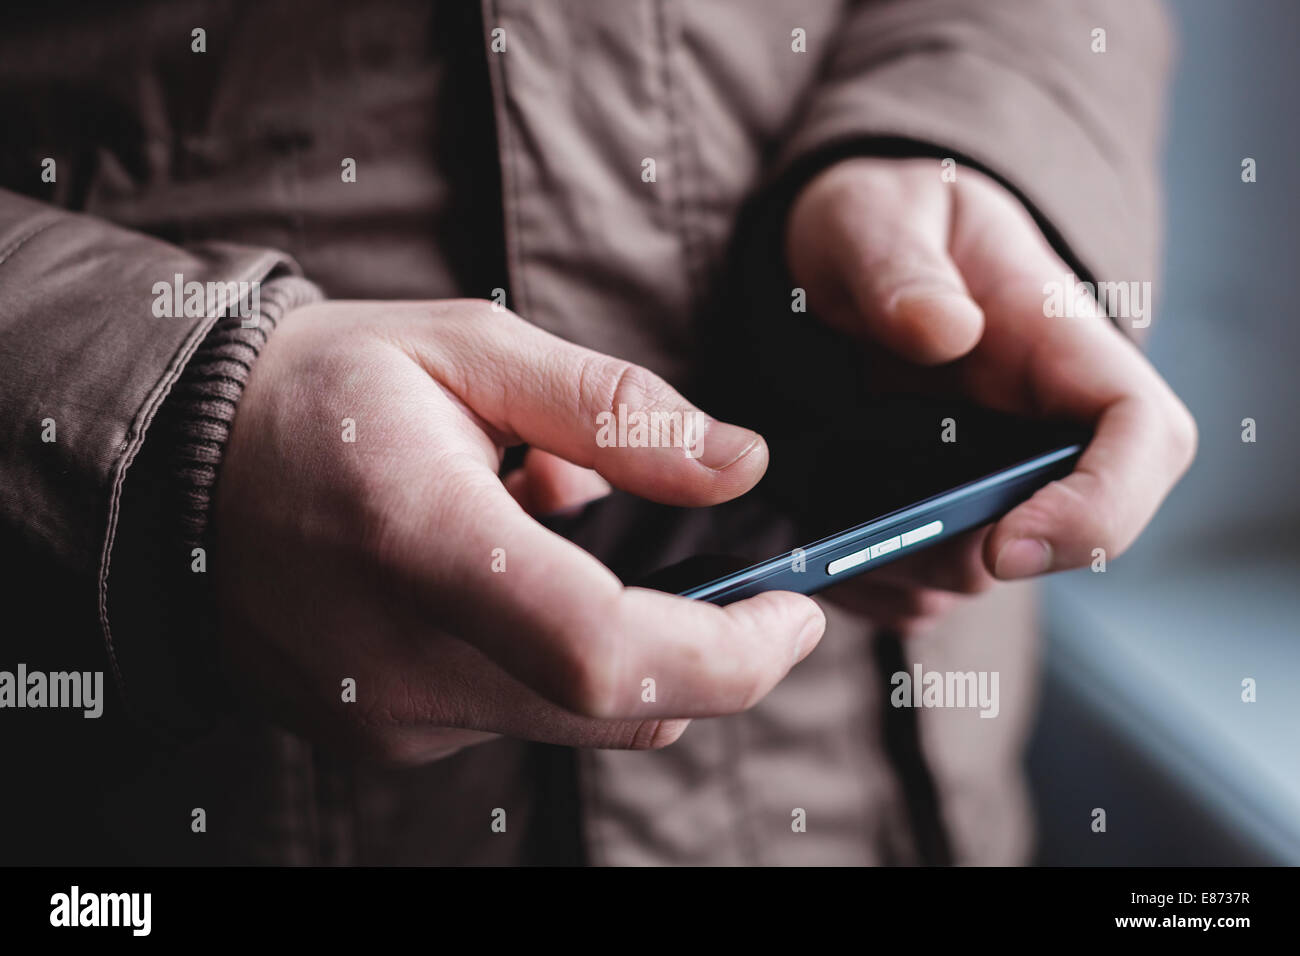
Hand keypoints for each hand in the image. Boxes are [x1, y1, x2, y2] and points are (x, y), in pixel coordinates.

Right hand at [212, 299, 824, 763]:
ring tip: (554, 536)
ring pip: (575, 716)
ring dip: (619, 640)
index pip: (605, 654)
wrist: (174, 469)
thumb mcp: (467, 351)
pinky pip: (515, 716)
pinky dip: (548, 656)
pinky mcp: (383, 737)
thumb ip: (613, 411)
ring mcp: (389, 717)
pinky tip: (499, 579)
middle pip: (616, 706)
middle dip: (706, 648)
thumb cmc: (322, 392)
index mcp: (423, 543)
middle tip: (723, 573)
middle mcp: (402, 660)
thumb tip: (741, 466)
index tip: (798, 612)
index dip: (732, 654)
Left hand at [786, 158, 1195, 632]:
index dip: (1102, 508)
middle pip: (1075, 525)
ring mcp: (1002, 469)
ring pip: (994, 563)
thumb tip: (943, 329)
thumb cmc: (879, 224)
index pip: (1144, 434)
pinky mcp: (951, 505)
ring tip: (842, 537)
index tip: (1008, 546)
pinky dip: (885, 588)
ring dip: (921, 572)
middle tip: (887, 541)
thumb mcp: (873, 219)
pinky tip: (836, 559)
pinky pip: (935, 580)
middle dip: (982, 555)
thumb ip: (899, 267)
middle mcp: (1048, 419)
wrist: (848, 254)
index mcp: (1060, 341)